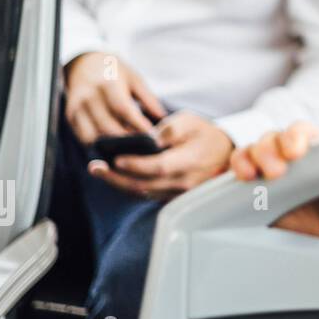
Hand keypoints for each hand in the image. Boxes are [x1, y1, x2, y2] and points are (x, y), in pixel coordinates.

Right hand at [64, 52, 165, 143]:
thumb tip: (163, 118)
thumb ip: (148, 99)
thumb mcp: (134, 78)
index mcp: (107, 84)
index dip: (138, 125)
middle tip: (144, 147)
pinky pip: (84, 138)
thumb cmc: (113, 71)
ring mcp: (77, 108)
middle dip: (128, 141)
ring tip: (129, 147)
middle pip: (108, 127)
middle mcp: (89, 97)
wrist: (83, 63)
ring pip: (94, 137)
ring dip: (112, 146)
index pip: (123, 109)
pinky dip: (99, 145)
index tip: (153, 137)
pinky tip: (113, 145)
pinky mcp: (70, 117)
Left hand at [90, 111, 232, 200]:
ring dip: (119, 183)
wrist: (224, 154)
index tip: (116, 158)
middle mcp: (183, 182)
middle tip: (95, 168)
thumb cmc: (205, 135)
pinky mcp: (172, 197)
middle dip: (116, 177)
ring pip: (143, 193)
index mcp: (190, 161)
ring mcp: (178, 193)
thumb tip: (148, 138)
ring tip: (99, 171)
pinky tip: (115, 177)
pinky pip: (147, 195)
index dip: (136, 165)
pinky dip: (129, 186)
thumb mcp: (191, 122)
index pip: (159, 166)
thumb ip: (170, 129)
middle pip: (145, 185)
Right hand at [230, 122, 318, 243]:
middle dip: (268, 150)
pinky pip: (234, 180)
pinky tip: (222, 184)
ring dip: (245, 160)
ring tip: (248, 175)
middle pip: (271, 140)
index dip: (295, 136)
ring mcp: (269, 173)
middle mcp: (291, 157)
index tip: (295, 152)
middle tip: (274, 171)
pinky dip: (226, 178)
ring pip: (250, 155)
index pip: (302, 132)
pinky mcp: (253, 193)